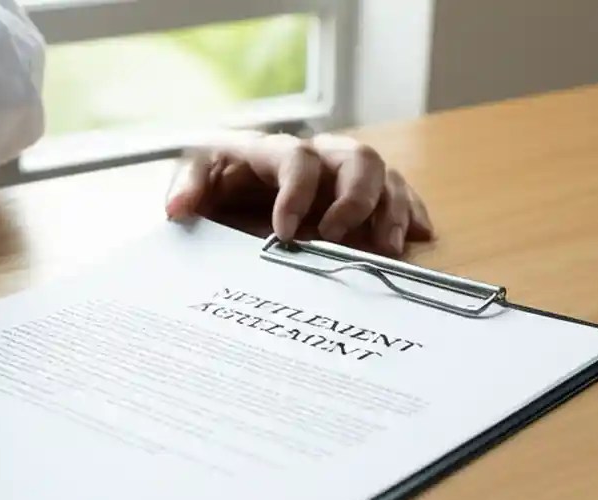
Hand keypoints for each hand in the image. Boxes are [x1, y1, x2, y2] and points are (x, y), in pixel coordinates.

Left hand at [165, 131, 434, 256]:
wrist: (232, 180)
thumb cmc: (216, 179)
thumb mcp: (196, 181)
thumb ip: (187, 190)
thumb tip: (177, 211)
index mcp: (274, 150)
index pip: (297, 160)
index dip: (297, 194)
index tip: (285, 234)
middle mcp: (319, 154)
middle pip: (357, 158)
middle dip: (355, 199)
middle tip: (338, 238)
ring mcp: (344, 171)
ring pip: (385, 176)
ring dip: (391, 211)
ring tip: (389, 251)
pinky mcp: (363, 190)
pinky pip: (397, 192)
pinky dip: (412, 212)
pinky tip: (421, 237)